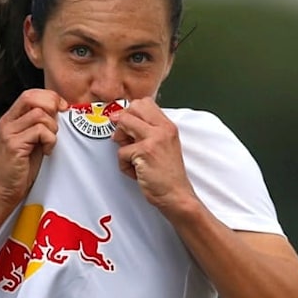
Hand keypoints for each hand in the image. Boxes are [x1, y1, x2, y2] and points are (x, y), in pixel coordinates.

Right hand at [0, 89, 66, 206]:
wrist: (6, 189)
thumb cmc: (21, 166)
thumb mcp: (33, 139)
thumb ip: (41, 123)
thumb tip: (59, 110)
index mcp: (11, 118)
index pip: (30, 94)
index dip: (50, 97)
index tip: (61, 108)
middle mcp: (7, 122)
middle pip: (32, 98)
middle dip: (51, 107)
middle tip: (56, 124)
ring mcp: (8, 133)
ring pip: (40, 115)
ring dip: (52, 129)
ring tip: (48, 142)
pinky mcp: (13, 144)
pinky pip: (40, 132)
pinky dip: (49, 141)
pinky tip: (45, 151)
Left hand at [110, 99, 198, 215]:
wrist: (176, 195)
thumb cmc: (168, 175)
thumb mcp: (164, 146)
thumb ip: (149, 132)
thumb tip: (124, 124)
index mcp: (168, 126)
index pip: (144, 102)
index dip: (131, 113)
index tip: (128, 125)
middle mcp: (162, 129)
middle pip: (132, 108)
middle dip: (122, 123)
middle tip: (125, 140)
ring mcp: (154, 139)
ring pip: (122, 124)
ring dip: (122, 144)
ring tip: (133, 158)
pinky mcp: (144, 152)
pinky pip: (121, 152)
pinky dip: (124, 165)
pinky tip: (136, 171)